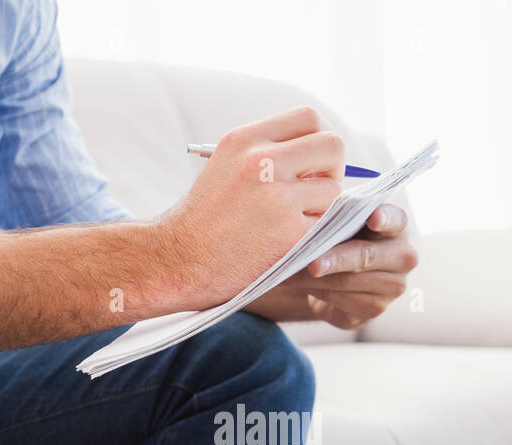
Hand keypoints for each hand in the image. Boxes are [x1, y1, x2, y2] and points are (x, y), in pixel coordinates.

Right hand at [159, 106, 343, 308]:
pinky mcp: (288, 233)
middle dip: (333, 169)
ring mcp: (277, 197)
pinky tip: (289, 240)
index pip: (308, 118)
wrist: (178, 260)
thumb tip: (315, 152)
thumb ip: (266, 150)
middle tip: (315, 191)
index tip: (311, 163)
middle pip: (333, 146)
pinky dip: (315, 234)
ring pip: (334, 189)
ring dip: (323, 207)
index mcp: (246, 139)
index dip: (318, 139)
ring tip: (293, 221)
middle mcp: (262, 161)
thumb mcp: (226, 164)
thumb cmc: (204, 218)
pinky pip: (326, 224)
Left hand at [245, 203, 417, 329]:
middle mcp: (403, 258)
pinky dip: (317, 293)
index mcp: (397, 228)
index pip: (396, 220)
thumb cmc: (344, 242)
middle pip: (366, 256)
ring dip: (316, 279)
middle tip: (311, 263)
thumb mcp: (344, 226)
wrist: (346, 278)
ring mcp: (392, 288)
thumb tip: (310, 230)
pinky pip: (342, 303)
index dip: (384, 218)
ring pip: (349, 282)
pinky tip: (300, 286)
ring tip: (290, 273)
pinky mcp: (375, 310)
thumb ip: (338, 222)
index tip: (373, 218)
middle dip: (336, 259)